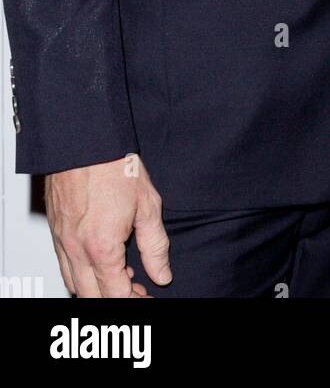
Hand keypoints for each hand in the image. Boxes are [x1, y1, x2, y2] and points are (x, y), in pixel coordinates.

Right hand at [45, 154, 170, 297]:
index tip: (148, 296)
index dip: (135, 301)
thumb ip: (155, 245)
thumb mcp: (148, 206)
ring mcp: (62, 240)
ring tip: (120, 275)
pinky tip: (99, 258)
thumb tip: (162, 273)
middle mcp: (77, 250)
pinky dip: (81, 272)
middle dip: (115, 299)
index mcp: (102, 248)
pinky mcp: (55, 229)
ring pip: (74, 283)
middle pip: (91, 297)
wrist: (86, 139)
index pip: (116, 295)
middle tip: (136, 289)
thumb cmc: (115, 166)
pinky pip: (64, 264)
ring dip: (96, 288)